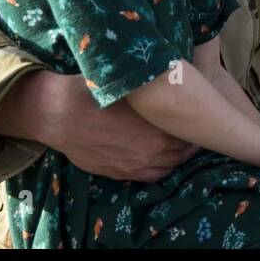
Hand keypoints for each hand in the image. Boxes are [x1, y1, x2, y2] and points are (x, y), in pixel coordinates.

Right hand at [0, 71, 198, 182]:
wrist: (60, 114)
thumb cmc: (94, 93)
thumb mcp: (131, 85)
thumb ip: (154, 92)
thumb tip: (171, 84)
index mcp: (158, 124)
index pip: (190, 129)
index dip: (196, 123)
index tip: (199, 115)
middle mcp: (152, 148)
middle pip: (184, 149)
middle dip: (191, 141)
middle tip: (195, 131)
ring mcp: (136, 164)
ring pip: (170, 165)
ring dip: (180, 157)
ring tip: (184, 146)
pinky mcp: (120, 173)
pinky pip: (152, 176)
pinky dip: (163, 170)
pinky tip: (165, 161)